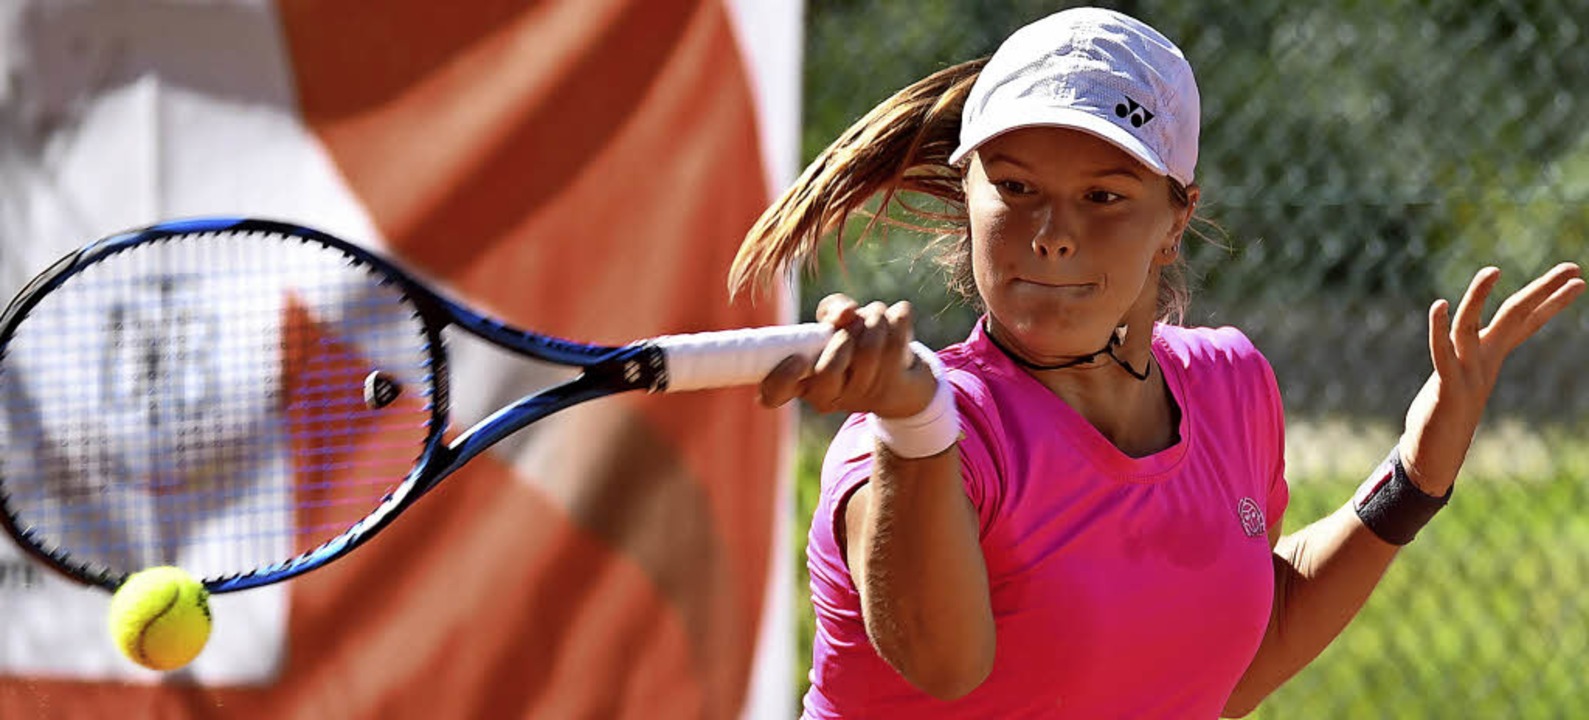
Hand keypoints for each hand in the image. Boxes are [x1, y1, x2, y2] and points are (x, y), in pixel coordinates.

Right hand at [757, 294, 937, 417]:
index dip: (781, 379)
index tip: (797, 359)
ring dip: (874, 318)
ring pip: (866, 351)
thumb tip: (845, 314)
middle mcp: (829, 397)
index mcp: (803, 383)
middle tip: (854, 322)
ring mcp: (863, 395)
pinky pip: (896, 342)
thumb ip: (832, 311)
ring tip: (877, 314)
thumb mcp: (835, 325)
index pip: (773, 394)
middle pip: (828, 371)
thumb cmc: (856, 344)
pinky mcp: (897, 386)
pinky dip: (898, 317)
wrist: (902, 375)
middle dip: (845, 334)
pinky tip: (898, 317)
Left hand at [1401, 263, 1584, 494]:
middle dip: (1543, 290)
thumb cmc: (1445, 414)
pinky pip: (1441, 353)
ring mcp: (1466, 373)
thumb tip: (1476, 338)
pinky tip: (1438, 305)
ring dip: (1478, 297)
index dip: (1552, 300)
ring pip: (1470, 326)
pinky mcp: (1446, 387)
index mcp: (1490, 354)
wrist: (1434, 455)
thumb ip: (1469, 355)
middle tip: (1575, 269)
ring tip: (1492, 270)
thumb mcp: (1464, 376)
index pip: (1527, 321)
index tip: (1580, 281)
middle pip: (1515, 316)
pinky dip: (1438, 329)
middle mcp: (1483, 359)